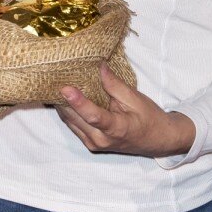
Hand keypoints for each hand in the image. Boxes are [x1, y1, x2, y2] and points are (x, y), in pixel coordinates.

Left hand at [57, 63, 194, 158]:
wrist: (157, 140)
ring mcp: (94, 144)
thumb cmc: (149, 119)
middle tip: (55, 77)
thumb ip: (114, 85)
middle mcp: (101, 140)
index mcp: (117, 129)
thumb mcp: (135, 99)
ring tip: (56, 84)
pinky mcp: (90, 144)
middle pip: (75, 118)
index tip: (65, 88)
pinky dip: (69, 112)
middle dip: (64, 99)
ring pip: (70, 122)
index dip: (78, 102)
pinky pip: (73, 126)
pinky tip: (65, 98)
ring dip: (63, 105)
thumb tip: (99, 67)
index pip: (94, 116)